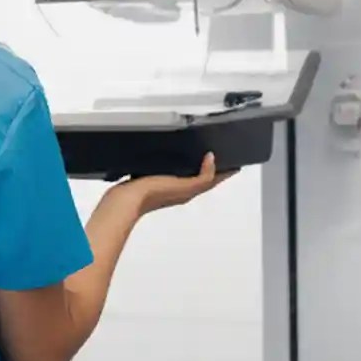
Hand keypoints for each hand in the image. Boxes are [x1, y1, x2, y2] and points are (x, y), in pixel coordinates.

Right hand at [108, 153, 237, 215]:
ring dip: (197, 169)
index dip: (225, 172)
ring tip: (202, 160)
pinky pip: (173, 174)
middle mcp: (180, 190)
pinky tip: (174, 163)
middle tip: (222, 160)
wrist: (125, 201)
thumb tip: (212, 161)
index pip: (213, 180)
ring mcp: (167, 187)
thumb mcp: (184, 186)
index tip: (236, 164)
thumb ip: (202, 177)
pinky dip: (179, 167)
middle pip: (203, 179)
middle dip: (213, 170)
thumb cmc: (151, 196)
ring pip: (188, 176)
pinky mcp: (155, 182)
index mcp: (189, 191)